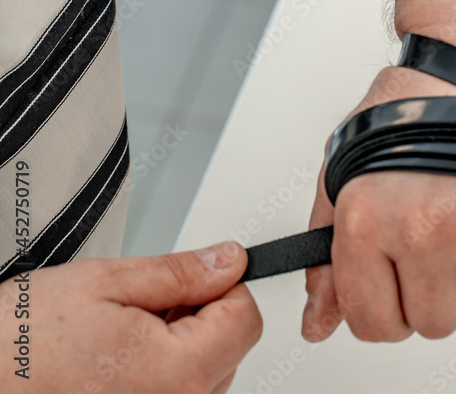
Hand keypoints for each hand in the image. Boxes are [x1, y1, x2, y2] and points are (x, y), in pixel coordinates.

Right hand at [0, 241, 261, 391]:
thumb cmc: (28, 341)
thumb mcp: (109, 281)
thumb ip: (182, 271)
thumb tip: (229, 261)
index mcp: (178, 373)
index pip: (246, 319)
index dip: (222, 286)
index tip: (193, 278)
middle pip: (229, 349)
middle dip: (198, 316)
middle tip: (141, 308)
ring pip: (206, 374)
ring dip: (179, 347)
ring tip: (123, 337)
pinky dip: (161, 374)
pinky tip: (120, 363)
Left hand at [302, 66, 455, 342]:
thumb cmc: (413, 108)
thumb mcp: (347, 169)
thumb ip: (328, 255)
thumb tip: (319, 321)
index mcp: (369, 218)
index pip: (375, 324)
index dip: (384, 307)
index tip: (393, 283)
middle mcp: (427, 227)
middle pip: (434, 323)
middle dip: (432, 288)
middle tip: (434, 234)